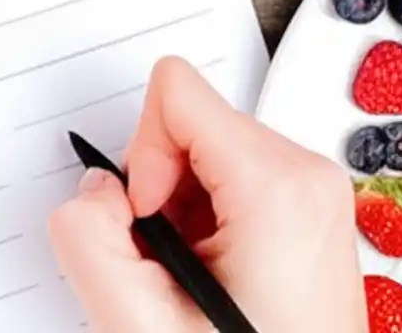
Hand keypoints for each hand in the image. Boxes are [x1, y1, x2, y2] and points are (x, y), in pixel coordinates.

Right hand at [48, 56, 366, 331]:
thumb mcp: (137, 320)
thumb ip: (87, 234)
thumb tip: (94, 191)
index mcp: (277, 185)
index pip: (176, 90)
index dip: (141, 157)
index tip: (154, 223)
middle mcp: (308, 177)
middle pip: (190, 123)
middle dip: (160, 190)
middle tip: (171, 264)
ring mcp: (314, 195)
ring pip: (206, 155)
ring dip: (181, 213)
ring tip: (196, 279)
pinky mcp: (308, 214)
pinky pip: (231, 185)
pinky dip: (207, 225)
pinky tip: (215, 279)